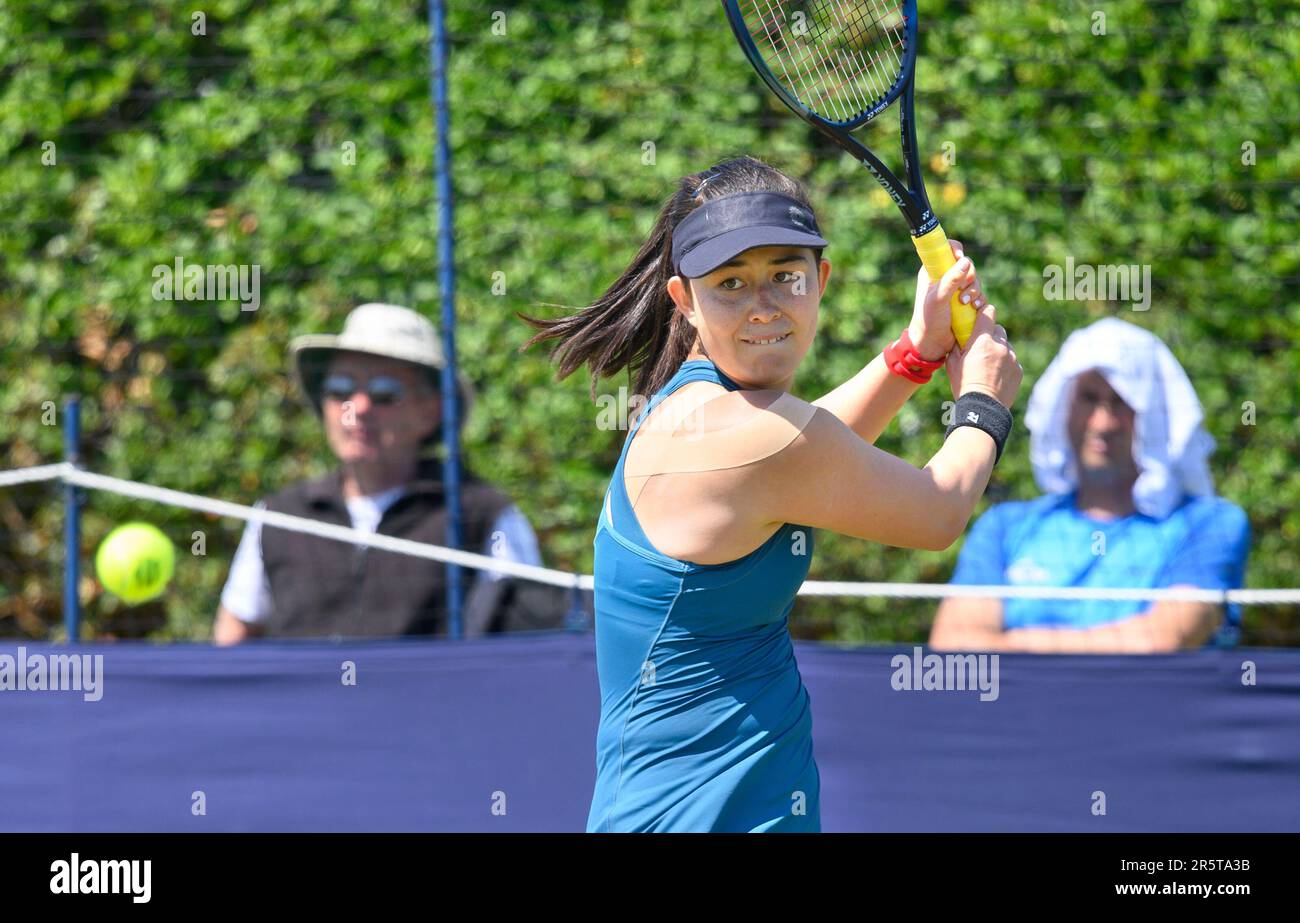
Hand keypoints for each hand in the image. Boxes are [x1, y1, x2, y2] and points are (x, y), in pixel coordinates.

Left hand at [907, 238, 984, 361]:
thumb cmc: (928, 320)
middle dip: (969, 277)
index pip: (947, 249)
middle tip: (962, 291)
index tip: (960, 259)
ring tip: (965, 303)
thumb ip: (951, 280)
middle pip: (967, 265)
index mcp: (933, 271)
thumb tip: (965, 261)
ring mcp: (956, 290)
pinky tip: (973, 308)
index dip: (956, 250)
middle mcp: (945, 277)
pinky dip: (979, 300)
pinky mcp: (966, 302)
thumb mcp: (938, 298)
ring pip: (975, 280)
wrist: (932, 343)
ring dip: (974, 290)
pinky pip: (980, 294)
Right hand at [944, 303, 1022, 407]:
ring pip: (1006, 347)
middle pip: (999, 330)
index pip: (989, 313)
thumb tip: (957, 337)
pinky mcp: (1018, 370)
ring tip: (988, 367)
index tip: (980, 318)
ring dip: (998, 352)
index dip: (984, 313)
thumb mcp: (952, 364)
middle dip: (991, 335)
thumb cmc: (963, 385)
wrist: (983, 407)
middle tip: (981, 347)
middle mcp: (1000, 346)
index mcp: (982, 340)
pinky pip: (1012, 361)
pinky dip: (1005, 365)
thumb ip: (956, 346)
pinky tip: (996, 377)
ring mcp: (1012, 358)